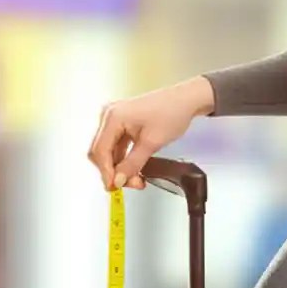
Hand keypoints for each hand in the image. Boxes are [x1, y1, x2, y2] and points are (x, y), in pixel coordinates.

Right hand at [86, 76, 215, 190]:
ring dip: (119, 167)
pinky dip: (123, 159)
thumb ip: (132, 164)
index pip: (100, 151)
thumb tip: (118, 180)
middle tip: (129, 184)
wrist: (186, 100)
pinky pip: (116, 146)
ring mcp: (114, 119)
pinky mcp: (121, 123)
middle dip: (113, 171)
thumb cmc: (172, 112)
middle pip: (100, 152)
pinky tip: (135, 168)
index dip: (106, 172)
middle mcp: (109, 116)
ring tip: (136, 179)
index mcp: (113, 117)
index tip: (115, 187)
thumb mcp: (151, 143)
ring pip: (108, 151)